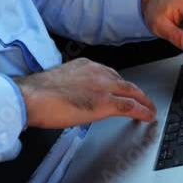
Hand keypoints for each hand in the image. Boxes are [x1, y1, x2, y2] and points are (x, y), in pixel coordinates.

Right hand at [12, 58, 156, 128]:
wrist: (33, 97)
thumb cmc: (38, 93)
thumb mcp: (58, 81)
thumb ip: (71, 85)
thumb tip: (72, 95)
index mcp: (84, 65)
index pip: (108, 74)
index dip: (119, 84)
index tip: (123, 90)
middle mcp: (97, 72)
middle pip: (124, 82)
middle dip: (136, 92)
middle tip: (144, 100)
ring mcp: (103, 87)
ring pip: (131, 92)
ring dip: (143, 101)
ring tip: (149, 108)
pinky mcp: (105, 103)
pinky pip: (130, 106)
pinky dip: (142, 111)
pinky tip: (148, 116)